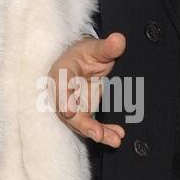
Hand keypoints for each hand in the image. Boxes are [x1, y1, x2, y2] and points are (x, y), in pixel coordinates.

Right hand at [47, 31, 126, 146]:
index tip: (69, 110)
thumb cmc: (84, 54)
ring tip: (114, 139)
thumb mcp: (96, 48)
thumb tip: (119, 40)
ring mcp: (72, 105)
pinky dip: (104, 132)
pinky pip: (92, 126)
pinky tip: (117, 135)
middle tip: (97, 134)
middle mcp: (63, 92)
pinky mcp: (82, 113)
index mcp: (61, 72)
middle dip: (83, 125)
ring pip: (80, 123)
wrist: (83, 62)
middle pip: (68, 112)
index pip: (60, 85)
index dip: (64, 99)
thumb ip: (108, 47)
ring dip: (97, 133)